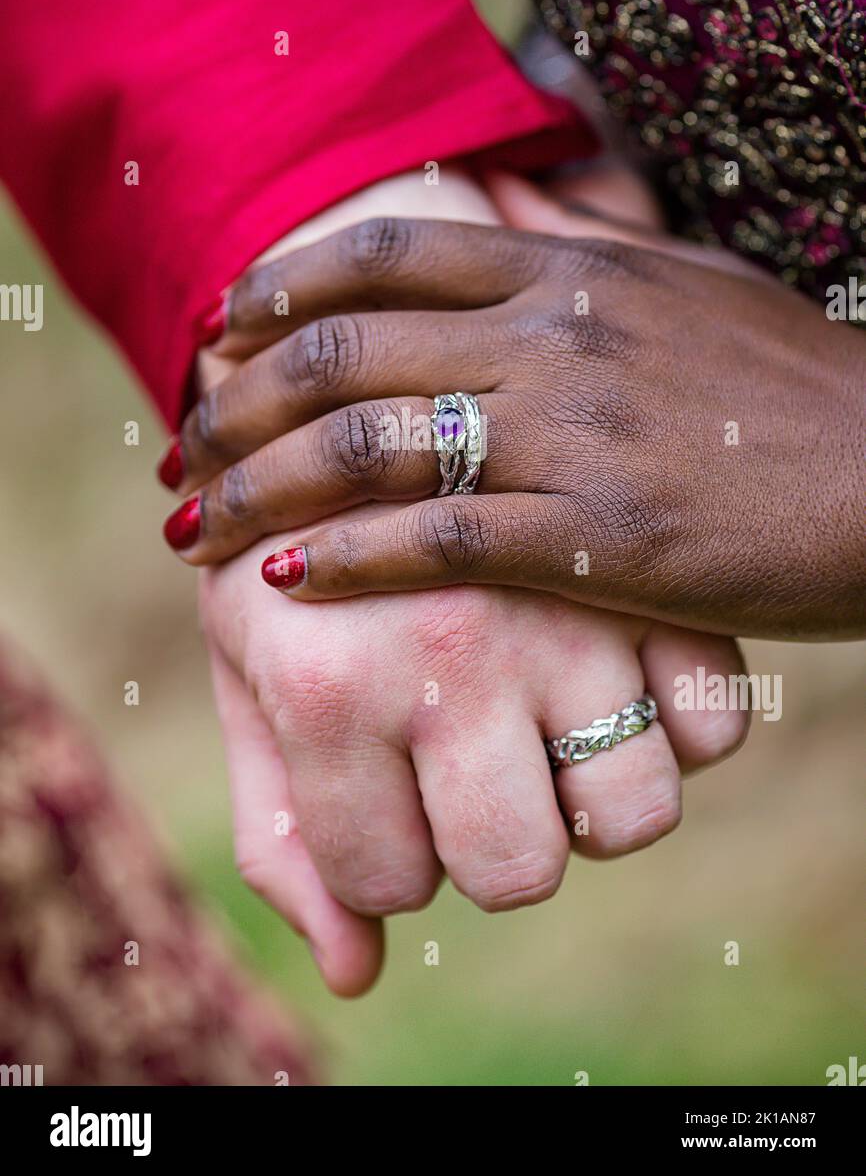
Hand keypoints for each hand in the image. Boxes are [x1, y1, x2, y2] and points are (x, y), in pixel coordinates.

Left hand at [167, 193, 864, 637]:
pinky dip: (344, 562)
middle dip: (238, 403)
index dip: (281, 289)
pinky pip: (437, 543)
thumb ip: (586, 259)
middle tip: (185, 448)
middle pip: (344, 354)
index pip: (386, 255)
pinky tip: (288, 584)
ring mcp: (576, 436)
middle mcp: (556, 338)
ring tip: (200, 526)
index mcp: (572, 272)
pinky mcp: (601, 538)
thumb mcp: (687, 288)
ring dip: (262, 488)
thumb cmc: (792, 387)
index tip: (222, 329)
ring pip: (369, 449)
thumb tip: (508, 224)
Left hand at [202, 517, 747, 994]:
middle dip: (487, 846)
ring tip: (545, 729)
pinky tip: (614, 680)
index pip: (389, 883)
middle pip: (519, 873)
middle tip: (469, 771)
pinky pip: (715, 726)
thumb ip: (280, 831)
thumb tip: (357, 973)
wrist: (355, 393)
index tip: (381, 794)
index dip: (384, 855)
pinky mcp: (646, 576)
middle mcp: (452, 655)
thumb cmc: (289, 556)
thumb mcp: (249, 676)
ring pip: (633, 815)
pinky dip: (676, 726)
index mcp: (328, 685)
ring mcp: (561, 611)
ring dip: (588, 799)